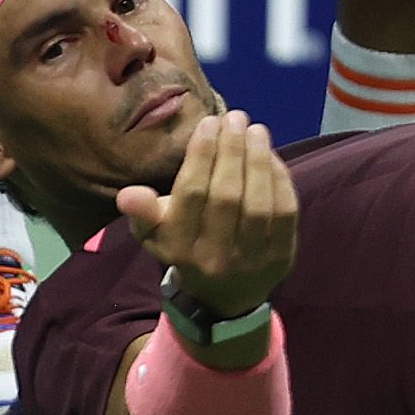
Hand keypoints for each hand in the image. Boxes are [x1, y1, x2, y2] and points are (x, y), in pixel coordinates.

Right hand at [115, 111, 298, 320]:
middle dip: (233, 150)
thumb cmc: (186, 249)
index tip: (210, 122)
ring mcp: (251, 260)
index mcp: (179, 248)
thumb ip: (143, 213)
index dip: (202, 154)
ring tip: (256, 130)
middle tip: (236, 118)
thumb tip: (129, 194)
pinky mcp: (281, 258)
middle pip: (228, 195)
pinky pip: (285, 214)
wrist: (224, 296)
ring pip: (259, 204)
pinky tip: (272, 156)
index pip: (192, 194)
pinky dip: (280, 181)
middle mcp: (215, 257)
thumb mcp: (156, 234)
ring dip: (259, 161)